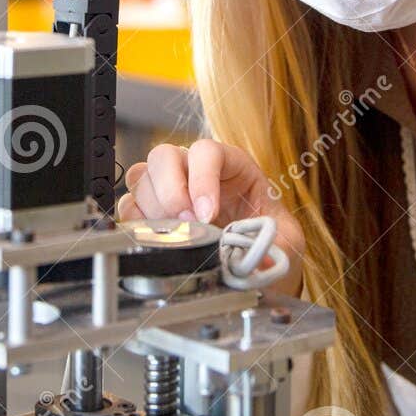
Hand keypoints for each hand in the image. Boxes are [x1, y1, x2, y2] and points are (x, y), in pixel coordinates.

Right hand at [117, 140, 303, 293]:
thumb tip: (253, 262)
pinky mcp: (151, 213)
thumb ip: (275, 246)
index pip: (207, 152)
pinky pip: (129, 206)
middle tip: (185, 223)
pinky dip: (136, 222)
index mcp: (231, 165)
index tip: (208, 214)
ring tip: (174, 235)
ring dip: (153, 208)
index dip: (202, 179)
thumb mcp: (286, 241)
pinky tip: (156, 238)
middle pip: (164, 156)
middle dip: (170, 190)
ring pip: (142, 177)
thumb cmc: (271, 242)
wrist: (260, 263)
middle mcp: (195, 171)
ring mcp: (170, 189)